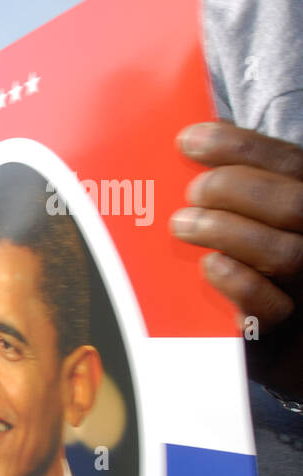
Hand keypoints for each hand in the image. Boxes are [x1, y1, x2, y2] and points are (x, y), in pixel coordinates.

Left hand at [174, 122, 302, 396]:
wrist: (288, 336)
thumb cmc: (264, 266)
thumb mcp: (262, 218)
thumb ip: (244, 187)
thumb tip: (189, 147)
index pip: (291, 162)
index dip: (239, 147)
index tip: (189, 139)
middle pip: (293, 204)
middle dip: (233, 189)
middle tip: (191, 192)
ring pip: (284, 253)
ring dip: (225, 232)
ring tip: (183, 224)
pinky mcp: (287, 330)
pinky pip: (268, 306)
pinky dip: (236, 282)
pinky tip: (210, 265)